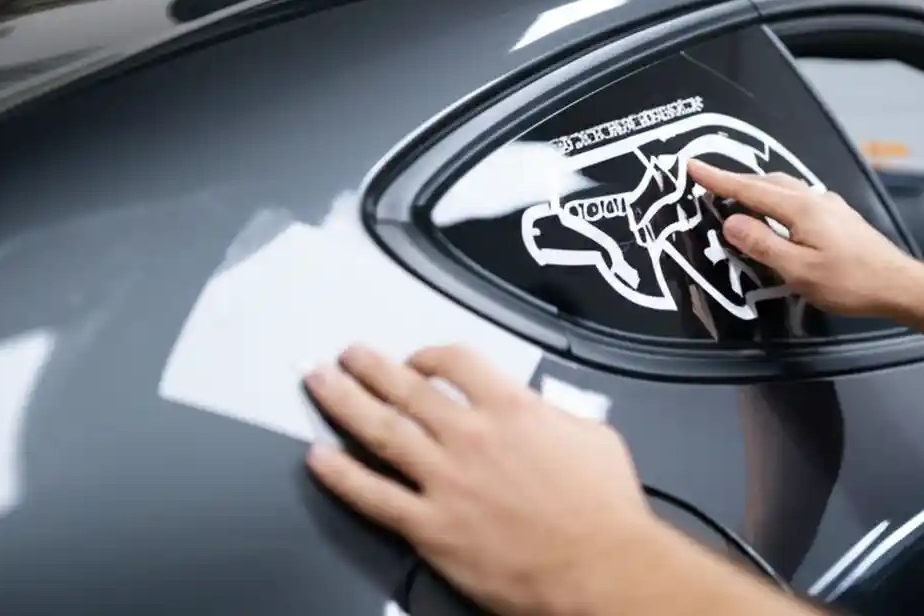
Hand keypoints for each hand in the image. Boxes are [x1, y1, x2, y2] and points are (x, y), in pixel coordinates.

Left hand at [304, 344, 657, 615]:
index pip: (456, 363)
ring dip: (343, 402)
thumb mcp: (592, 437)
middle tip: (347, 356)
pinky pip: (373, 496)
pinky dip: (340, 474)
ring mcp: (445, 481)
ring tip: (319, 382)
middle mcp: (470, 437)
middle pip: (406, 389)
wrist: (602, 569)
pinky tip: (318, 457)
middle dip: (370, 367)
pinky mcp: (431, 527)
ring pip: (381, 431)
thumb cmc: (605, 509)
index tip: (417, 360)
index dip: (429, 355)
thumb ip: (553, 416)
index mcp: (512, 408)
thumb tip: (538, 413)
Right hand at [688, 160, 923, 316]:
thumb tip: (730, 223)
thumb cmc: (850, 282)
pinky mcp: (838, 217)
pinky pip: (797, 200)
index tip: (692, 166)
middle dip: (735, 182)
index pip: (750, 189)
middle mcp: (814, 199)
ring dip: (756, 190)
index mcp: (800, 209)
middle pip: (767, 183)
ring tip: (735, 197)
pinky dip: (775, 201)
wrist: (899, 285)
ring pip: (784, 190)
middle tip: (707, 184)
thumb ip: (762, 245)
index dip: (718, 179)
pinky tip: (775, 214)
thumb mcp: (798, 270)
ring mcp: (829, 206)